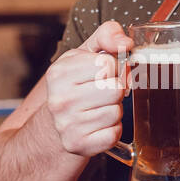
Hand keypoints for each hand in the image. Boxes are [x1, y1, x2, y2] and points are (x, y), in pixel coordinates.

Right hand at [45, 20, 134, 157]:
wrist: (54, 126)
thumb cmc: (75, 85)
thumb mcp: (85, 54)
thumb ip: (107, 35)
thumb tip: (125, 42)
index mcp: (59, 72)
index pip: (108, 64)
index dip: (113, 68)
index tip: (103, 74)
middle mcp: (60, 99)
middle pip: (116, 89)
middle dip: (115, 90)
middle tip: (102, 93)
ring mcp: (67, 125)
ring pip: (116, 112)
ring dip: (114, 110)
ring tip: (98, 108)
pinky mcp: (78, 145)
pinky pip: (114, 134)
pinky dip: (112, 130)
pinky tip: (98, 125)